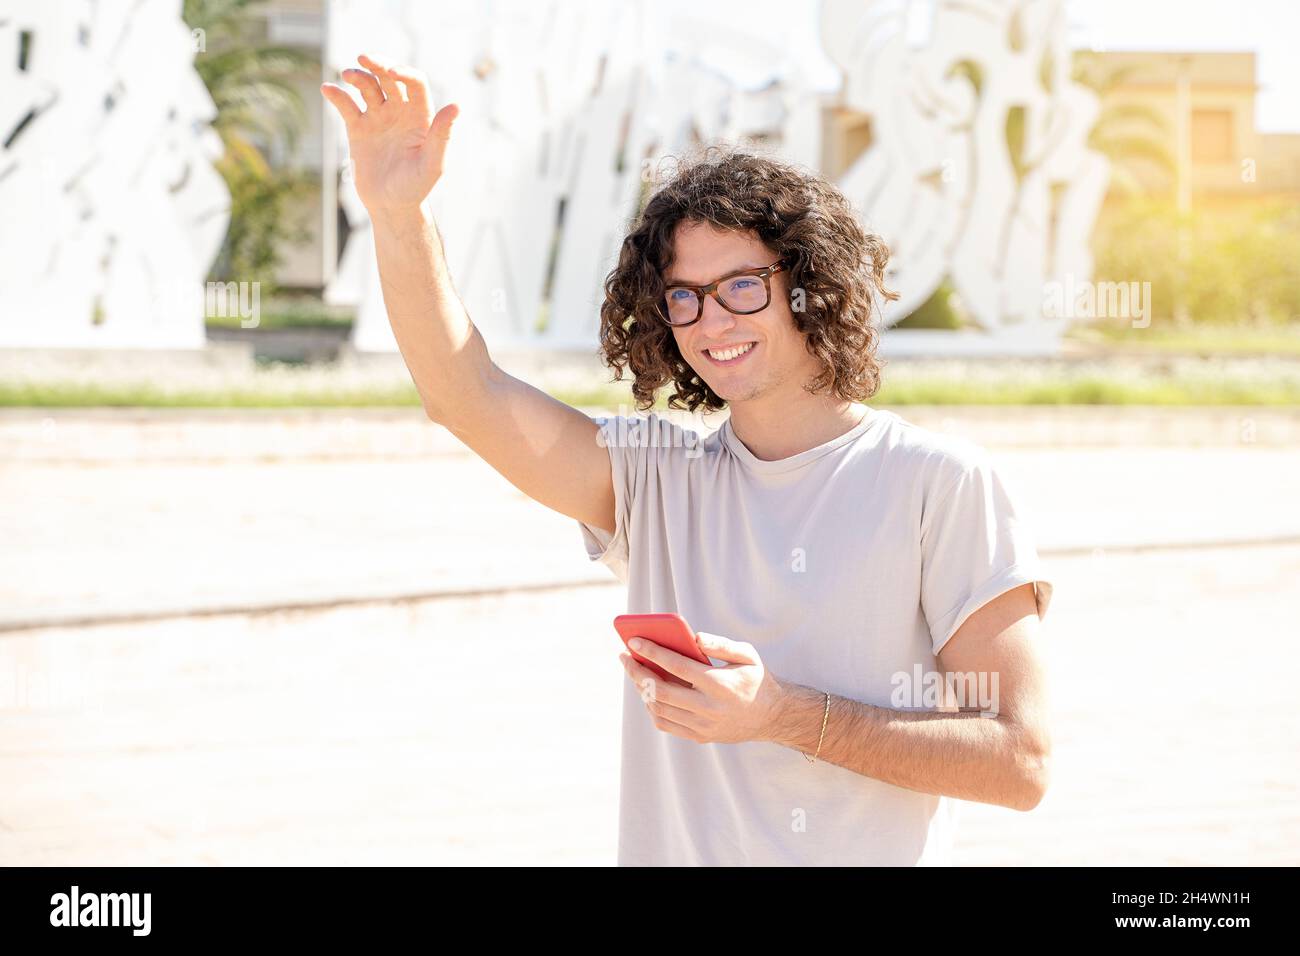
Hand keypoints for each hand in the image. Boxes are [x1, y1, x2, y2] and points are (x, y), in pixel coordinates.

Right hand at [320, 53, 458, 213]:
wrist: (391, 206)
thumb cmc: (416, 188)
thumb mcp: (432, 164)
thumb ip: (442, 136)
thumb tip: (456, 106)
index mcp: (421, 116)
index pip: (415, 83)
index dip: (404, 72)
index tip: (391, 73)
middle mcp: (400, 112)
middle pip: (389, 77)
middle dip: (378, 64)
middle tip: (364, 58)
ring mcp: (378, 118)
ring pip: (368, 87)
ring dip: (358, 77)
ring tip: (347, 76)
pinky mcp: (358, 128)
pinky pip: (347, 105)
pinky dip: (337, 95)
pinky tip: (327, 89)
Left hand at [618, 632, 788, 744]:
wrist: (772, 716)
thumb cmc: (756, 679)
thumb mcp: (747, 655)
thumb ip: (721, 644)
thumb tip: (693, 637)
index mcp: (720, 684)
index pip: (677, 666)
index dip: (652, 652)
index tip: (634, 640)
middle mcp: (709, 708)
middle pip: (660, 690)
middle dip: (637, 671)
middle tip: (625, 656)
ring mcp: (703, 726)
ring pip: (659, 708)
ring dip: (641, 688)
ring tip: (635, 671)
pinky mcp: (700, 737)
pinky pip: (666, 724)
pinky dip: (652, 707)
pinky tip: (648, 691)